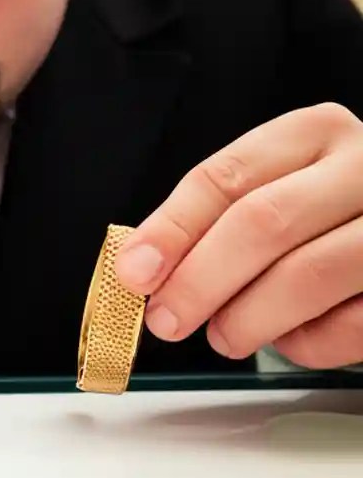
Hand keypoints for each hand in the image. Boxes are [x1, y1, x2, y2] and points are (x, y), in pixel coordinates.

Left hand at [117, 102, 362, 368]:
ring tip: (224, 336)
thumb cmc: (329, 215)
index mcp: (314, 133)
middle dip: (200, 280)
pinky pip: (351, 325)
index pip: (227, 177)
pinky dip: (307, 344)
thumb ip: (216, 219)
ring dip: (248, 319)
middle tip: (166, 319)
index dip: (172, 228)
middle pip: (263, 222)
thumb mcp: (277, 190)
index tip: (135, 271)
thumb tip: (144, 266)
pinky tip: (290, 339)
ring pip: (308, 276)